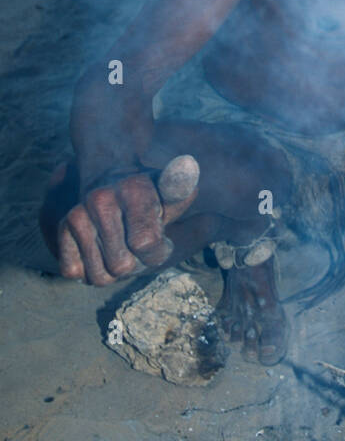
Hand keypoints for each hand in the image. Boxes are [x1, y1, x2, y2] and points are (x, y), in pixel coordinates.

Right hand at [58, 155, 199, 285]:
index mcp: (134, 189)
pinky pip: (74, 272)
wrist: (108, 183)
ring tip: (120, 246)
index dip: (158, 251)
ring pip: (99, 276)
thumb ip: (180, 190)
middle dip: (137, 263)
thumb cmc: (149, 200)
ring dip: (112, 271)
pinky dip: (88, 270)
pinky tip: (98, 251)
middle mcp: (101, 199)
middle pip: (123, 267)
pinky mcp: (62, 229)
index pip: (145, 243)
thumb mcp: (170, 197)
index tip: (163, 240)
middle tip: (138, 243)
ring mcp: (77, 214)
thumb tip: (188, 164)